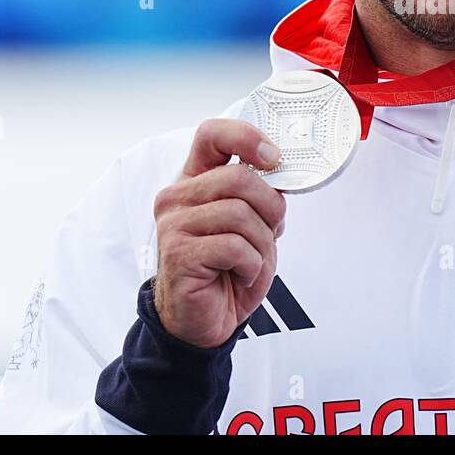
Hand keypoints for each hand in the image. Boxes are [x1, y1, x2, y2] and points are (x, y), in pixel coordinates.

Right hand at [152, 119, 286, 347]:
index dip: (247, 137)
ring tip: (250, 260)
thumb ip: (260, 195)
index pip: (212, 134)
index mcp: (195, 180)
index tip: (274, 158)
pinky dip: (250, 265)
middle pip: (239, 178)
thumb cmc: (228, 269)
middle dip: (270, 208)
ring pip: (240, 214)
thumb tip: (280, 174)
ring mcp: (173, 225)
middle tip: (271, 231)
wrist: (204, 320)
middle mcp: (178, 196)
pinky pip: (235, 247)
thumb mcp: (253, 224)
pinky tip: (239, 274)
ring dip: (261, 243)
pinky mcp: (178, 254)